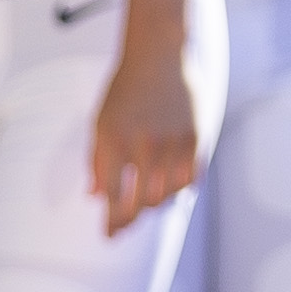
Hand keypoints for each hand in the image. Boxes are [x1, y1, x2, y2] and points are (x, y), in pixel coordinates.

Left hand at [90, 41, 201, 236]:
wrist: (158, 57)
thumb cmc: (125, 90)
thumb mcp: (100, 122)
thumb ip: (97, 161)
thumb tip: (94, 197)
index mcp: (114, 141)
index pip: (113, 196)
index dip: (112, 220)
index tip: (109, 235)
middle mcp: (144, 146)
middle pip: (140, 202)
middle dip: (131, 221)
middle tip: (124, 229)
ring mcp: (172, 143)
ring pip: (166, 195)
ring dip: (154, 207)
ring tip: (145, 208)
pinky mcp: (195, 139)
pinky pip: (189, 180)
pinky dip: (179, 191)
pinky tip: (170, 192)